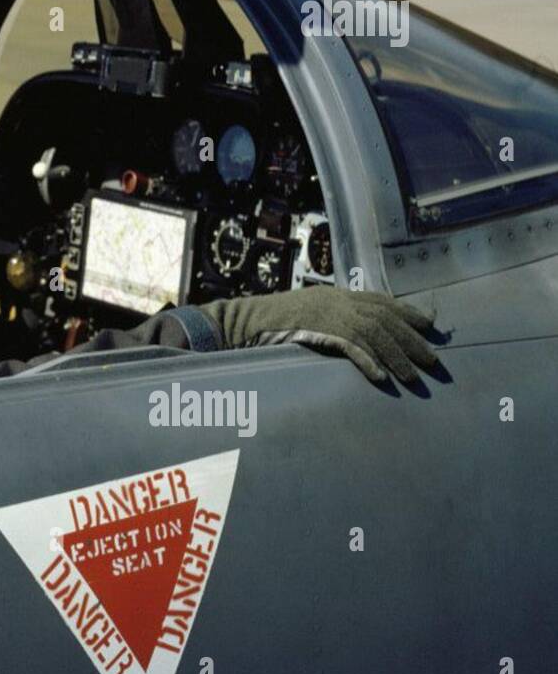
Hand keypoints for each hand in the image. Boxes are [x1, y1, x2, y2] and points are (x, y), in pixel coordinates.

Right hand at [203, 288, 439, 385]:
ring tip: (412, 377)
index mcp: (336, 295)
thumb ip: (333, 319)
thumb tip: (357, 336)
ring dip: (396, 356)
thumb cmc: (271, 322)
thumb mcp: (308, 313)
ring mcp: (327, 314)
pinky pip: (349, 346)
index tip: (430, 326)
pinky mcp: (316, 330)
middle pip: (385, 318)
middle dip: (411, 340)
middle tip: (432, 361)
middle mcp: (336, 300)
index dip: (408, 313)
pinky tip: (381, 378)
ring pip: (373, 333)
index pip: (381, 300)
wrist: (241, 321)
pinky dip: (368, 361)